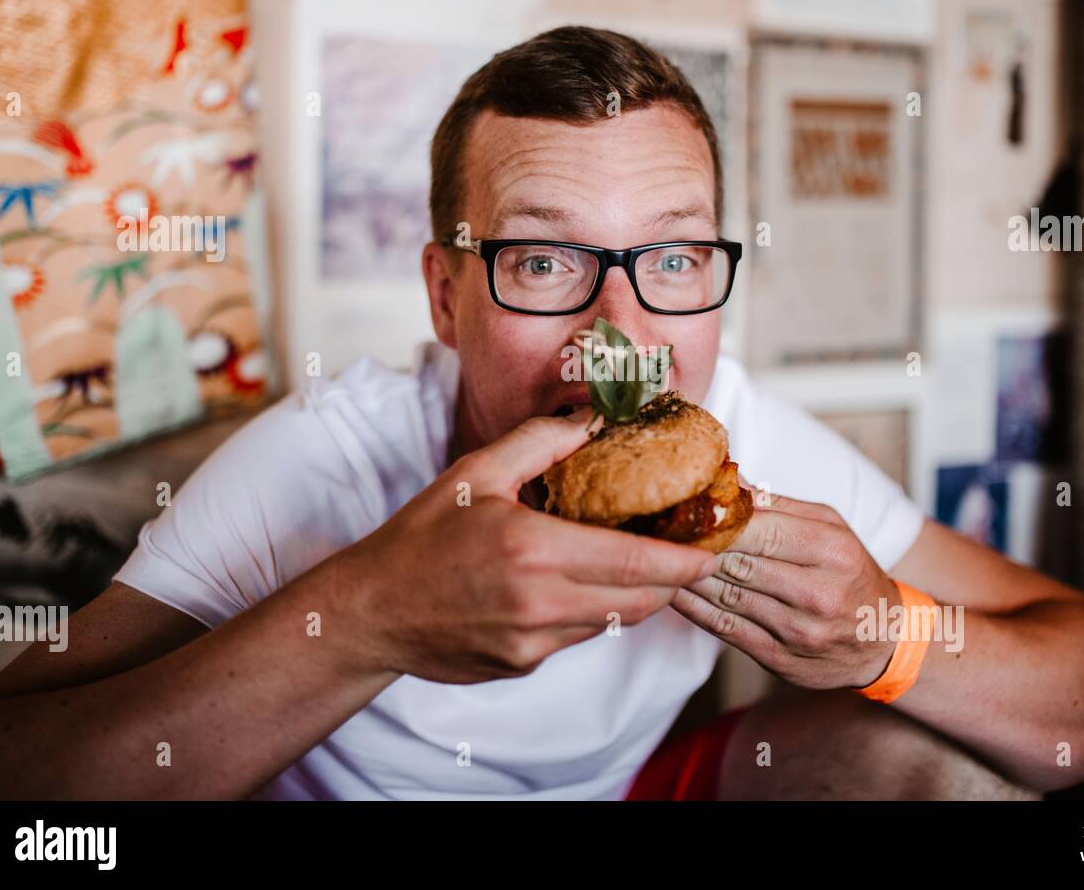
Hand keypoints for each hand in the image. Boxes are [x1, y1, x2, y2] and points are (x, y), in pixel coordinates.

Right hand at [337, 410, 717, 683]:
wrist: (371, 612)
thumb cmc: (419, 538)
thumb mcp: (475, 472)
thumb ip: (541, 441)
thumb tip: (593, 419)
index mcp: (533, 551)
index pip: (637, 562)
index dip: (685, 559)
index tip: (713, 545)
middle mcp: (540, 604)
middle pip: (640, 599)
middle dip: (671, 576)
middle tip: (687, 547)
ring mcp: (533, 643)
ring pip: (614, 620)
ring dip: (632, 592)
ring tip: (632, 557)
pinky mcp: (524, 664)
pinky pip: (578, 636)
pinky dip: (589, 609)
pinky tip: (569, 581)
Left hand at [670, 480, 901, 690]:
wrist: (883, 639)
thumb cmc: (850, 572)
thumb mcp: (831, 529)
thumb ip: (778, 505)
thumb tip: (729, 479)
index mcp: (833, 552)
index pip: (765, 531)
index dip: (720, 520)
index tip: (690, 507)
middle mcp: (818, 594)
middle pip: (741, 564)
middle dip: (697, 545)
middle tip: (661, 527)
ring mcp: (797, 631)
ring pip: (726, 597)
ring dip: (687, 575)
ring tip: (657, 553)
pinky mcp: (778, 659)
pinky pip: (724, 628)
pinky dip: (692, 607)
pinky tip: (671, 588)